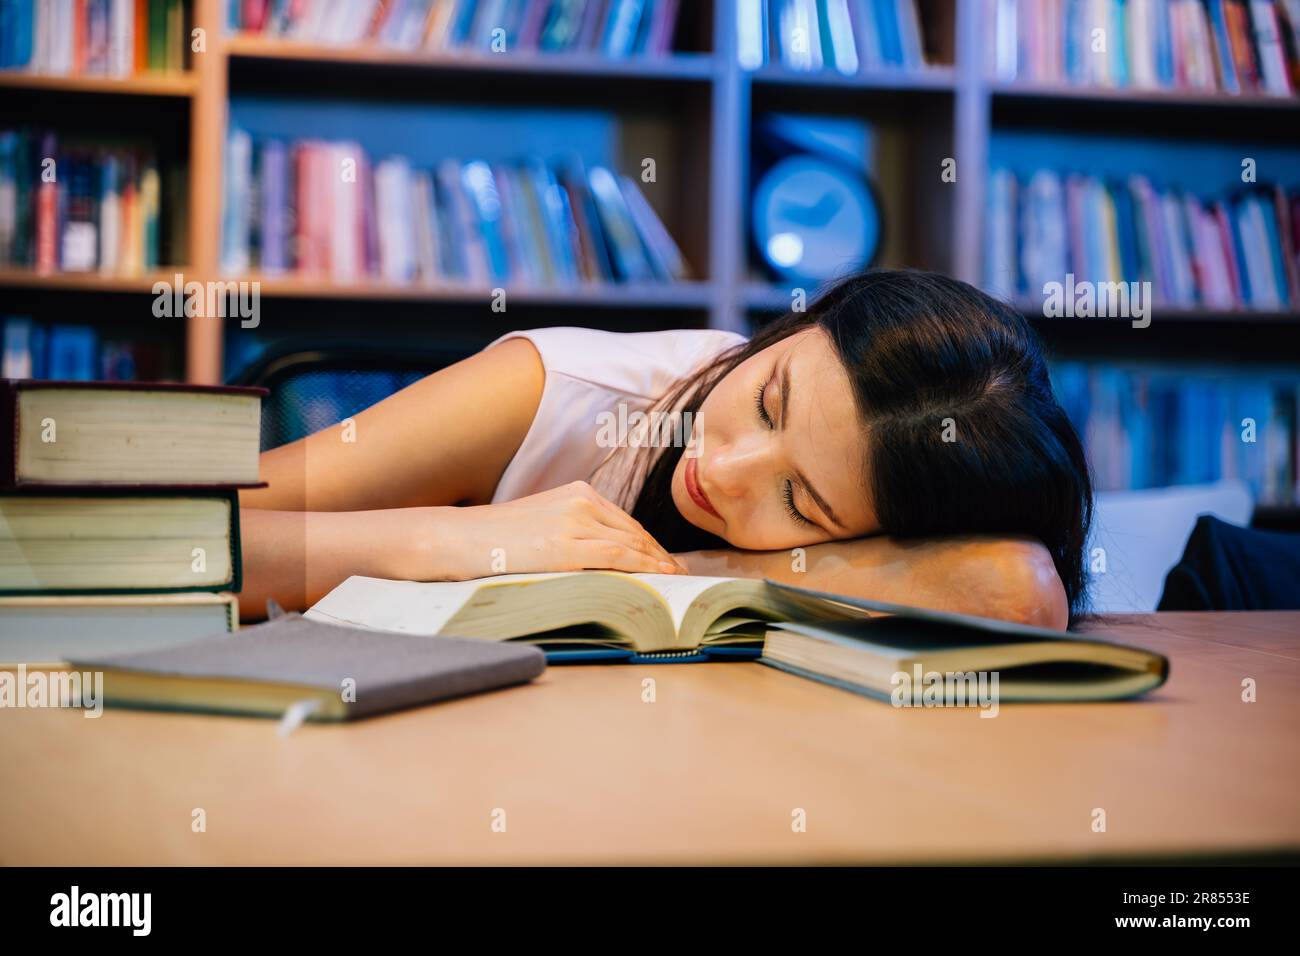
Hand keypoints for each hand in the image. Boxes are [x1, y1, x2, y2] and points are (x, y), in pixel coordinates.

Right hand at [427, 481, 687, 579]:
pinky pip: (616, 558)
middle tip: (680, 575)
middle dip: (659, 555)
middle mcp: (581, 501)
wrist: (459, 537)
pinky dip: (642, 568)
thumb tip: (605, 558)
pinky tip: (656, 579)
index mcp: (577, 492)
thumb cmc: (496, 537)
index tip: (668, 561)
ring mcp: (574, 522)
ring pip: (631, 545)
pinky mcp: (565, 546)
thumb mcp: (543, 523)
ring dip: (656, 565)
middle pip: (634, 533)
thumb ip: (574, 531)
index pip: (626, 522)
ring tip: (674, 581)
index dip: (651, 544)